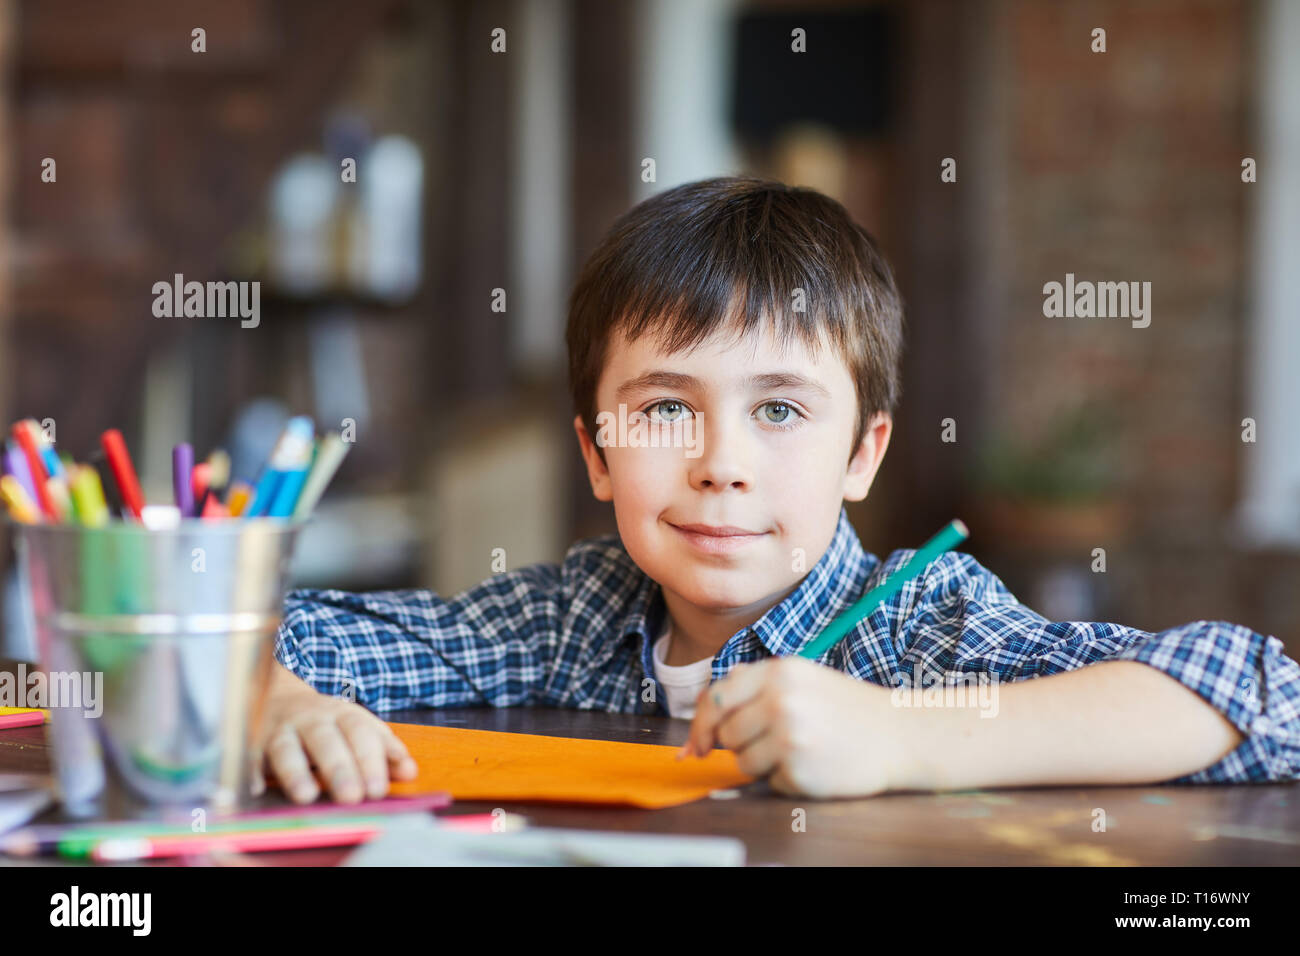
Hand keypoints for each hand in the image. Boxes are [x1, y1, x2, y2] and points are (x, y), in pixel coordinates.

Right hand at [251, 665, 418, 803]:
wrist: (277, 697)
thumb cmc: (326, 723)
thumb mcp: (358, 729)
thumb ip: (384, 750)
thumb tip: (410, 772)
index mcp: (342, 714)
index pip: (360, 732)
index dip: (371, 759)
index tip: (379, 789)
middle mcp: (310, 720)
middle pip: (325, 740)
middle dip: (340, 768)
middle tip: (353, 797)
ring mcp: (280, 730)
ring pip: (286, 748)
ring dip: (296, 773)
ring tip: (307, 796)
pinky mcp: (252, 744)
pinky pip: (248, 757)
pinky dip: (251, 773)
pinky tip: (256, 789)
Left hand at [678, 656, 908, 797]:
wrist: (899, 734)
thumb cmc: (847, 708)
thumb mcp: (802, 678)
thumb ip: (755, 686)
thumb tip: (707, 712)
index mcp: (778, 671)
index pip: (716, 698)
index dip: (701, 725)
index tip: (697, 744)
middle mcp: (780, 699)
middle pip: (725, 733)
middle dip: (739, 743)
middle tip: (771, 741)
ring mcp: (789, 734)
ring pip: (742, 761)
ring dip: (762, 763)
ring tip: (798, 749)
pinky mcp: (799, 768)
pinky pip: (769, 782)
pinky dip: (786, 779)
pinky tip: (813, 763)